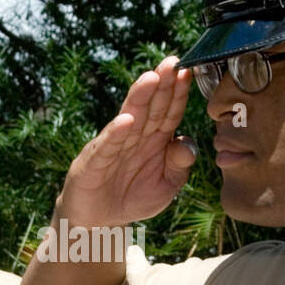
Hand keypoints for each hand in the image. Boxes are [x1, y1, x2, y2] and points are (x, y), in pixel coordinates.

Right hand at [57, 56, 194, 226]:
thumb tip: (187, 143)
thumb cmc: (134, 197)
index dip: (179, 92)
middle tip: (172, 62)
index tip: (189, 71)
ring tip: (150, 78)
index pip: (170, 111)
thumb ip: (180, 165)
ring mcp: (114, 146)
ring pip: (130, 119)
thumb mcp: (167, 185)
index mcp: (155, 139)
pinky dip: (116, 133)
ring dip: (140, 98)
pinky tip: (126, 120)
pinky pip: (108, 146)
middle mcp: (136, 137)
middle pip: (151, 107)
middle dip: (162, 85)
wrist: (99, 221)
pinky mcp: (95, 162)